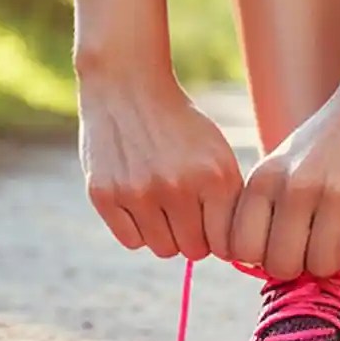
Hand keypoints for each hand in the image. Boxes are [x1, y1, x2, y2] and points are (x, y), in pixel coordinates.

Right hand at [79, 77, 242, 259]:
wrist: (128, 85)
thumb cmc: (180, 125)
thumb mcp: (218, 153)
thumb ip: (229, 200)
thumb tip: (235, 254)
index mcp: (214, 177)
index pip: (225, 243)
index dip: (220, 238)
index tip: (213, 226)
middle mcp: (177, 187)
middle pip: (194, 250)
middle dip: (193, 236)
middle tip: (186, 212)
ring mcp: (138, 193)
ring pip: (163, 249)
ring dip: (165, 234)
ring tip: (162, 204)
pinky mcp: (105, 195)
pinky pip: (132, 241)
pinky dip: (137, 229)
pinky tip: (138, 200)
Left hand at [230, 67, 339, 278]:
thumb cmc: (335, 137)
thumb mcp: (288, 162)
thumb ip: (272, 207)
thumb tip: (268, 268)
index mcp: (264, 178)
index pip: (243, 249)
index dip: (266, 257)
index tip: (288, 244)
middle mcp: (293, 186)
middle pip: (282, 266)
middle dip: (303, 264)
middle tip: (320, 243)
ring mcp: (334, 192)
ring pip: (322, 264)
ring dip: (337, 256)